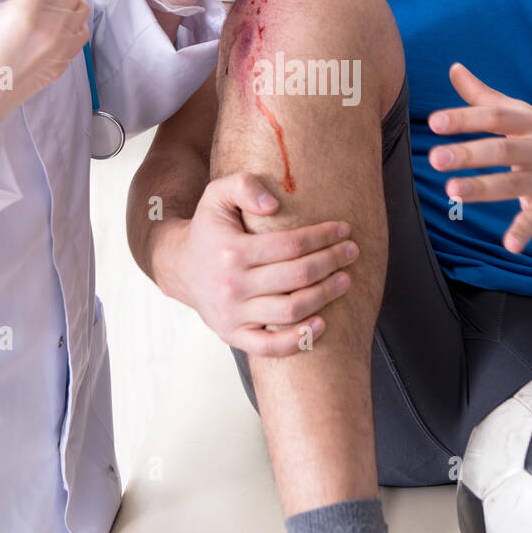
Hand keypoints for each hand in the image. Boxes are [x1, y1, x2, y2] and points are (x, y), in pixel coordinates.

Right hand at [162, 173, 358, 355]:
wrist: (179, 266)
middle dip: (332, 261)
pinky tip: (321, 323)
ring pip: (291, 310)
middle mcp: (232, 286)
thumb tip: (273, 204)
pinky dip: (298, 339)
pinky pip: (270, 346)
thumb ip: (243, 186)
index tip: (343, 229)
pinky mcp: (233, 335)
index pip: (290, 245)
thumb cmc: (209, 228)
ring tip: (345, 280)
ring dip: (325, 295)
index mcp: (232, 251)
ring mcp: (233, 314)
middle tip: (352, 252)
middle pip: (297, 276)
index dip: (322, 237)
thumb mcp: (217, 195)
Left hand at [427, 62, 531, 252]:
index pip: (495, 117)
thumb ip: (485, 97)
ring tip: (452, 191)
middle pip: (501, 150)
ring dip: (483, 188)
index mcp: (530, 124)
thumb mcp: (525, 116)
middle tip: (436, 158)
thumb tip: (454, 68)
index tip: (435, 122)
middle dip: (469, 154)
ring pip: (513, 184)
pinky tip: (509, 245)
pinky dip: (524, 232)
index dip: (466, 118)